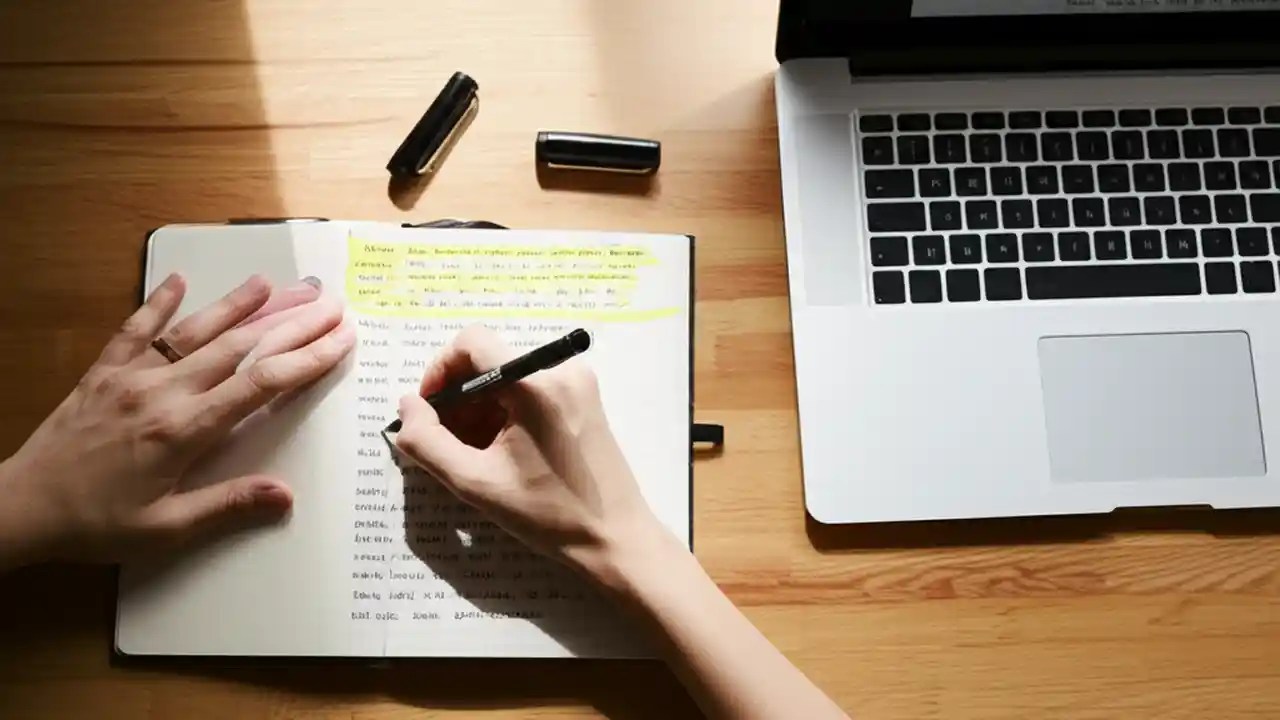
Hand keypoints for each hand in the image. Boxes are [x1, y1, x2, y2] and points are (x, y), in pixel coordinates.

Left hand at [0, 273, 354, 567]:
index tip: (340, 340)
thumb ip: (226, 506)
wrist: (19, 509)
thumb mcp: (165, 529)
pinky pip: (134, 331)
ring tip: (272, 283)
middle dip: (290, 323)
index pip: (261, 385)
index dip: (307, 358)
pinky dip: (158, 304)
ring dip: (237, 305)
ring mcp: (130, 377)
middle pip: (240, 348)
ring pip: (194, 332)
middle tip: (328, 303)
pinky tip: (178, 282)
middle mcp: (162, 393)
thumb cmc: (93, 526)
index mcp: (183, 431)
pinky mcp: (102, 374)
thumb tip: (285, 495)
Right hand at [393, 326, 669, 582]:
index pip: (471, 342)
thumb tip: (406, 407)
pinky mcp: (585, 397)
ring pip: (508, 377)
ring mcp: (578, 381)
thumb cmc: (549, 514)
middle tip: (448, 443)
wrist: (615, 538)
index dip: (439, 371)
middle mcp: (561, 369)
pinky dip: (506, 412)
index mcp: (536, 384)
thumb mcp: (475, 483)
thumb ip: (428, 442)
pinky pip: (531, 389)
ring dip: (481, 407)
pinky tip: (501, 452)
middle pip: (489, 360)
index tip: (429, 412)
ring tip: (475, 454)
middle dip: (459, 397)